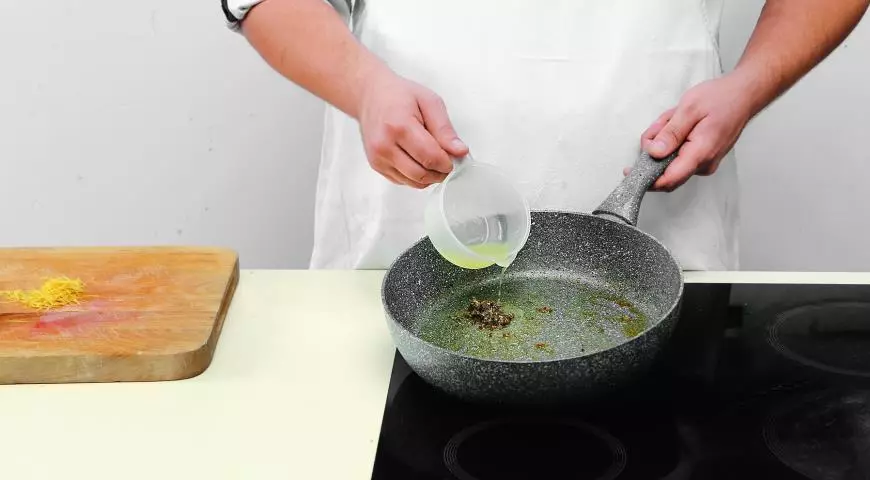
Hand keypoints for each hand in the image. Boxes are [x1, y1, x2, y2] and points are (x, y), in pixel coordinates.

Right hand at [357, 70, 468, 188]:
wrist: (369, 96)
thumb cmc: (399, 95)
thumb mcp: (429, 102)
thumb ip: (444, 129)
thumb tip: (460, 151)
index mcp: (399, 127)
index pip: (429, 157)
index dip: (447, 162)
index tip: (455, 157)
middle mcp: (384, 146)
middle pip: (421, 174)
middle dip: (440, 172)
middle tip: (447, 162)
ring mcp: (378, 158)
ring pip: (412, 182)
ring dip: (429, 177)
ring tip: (434, 160)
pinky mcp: (376, 165)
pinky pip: (403, 181)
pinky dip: (416, 176)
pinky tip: (419, 160)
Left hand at [630, 74, 754, 191]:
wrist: (744, 94)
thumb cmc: (721, 98)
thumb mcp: (689, 109)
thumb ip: (670, 133)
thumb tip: (654, 153)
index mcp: (700, 153)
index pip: (668, 180)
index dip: (645, 179)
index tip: (629, 171)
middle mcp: (703, 164)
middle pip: (664, 168)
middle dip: (655, 148)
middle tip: (663, 122)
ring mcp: (704, 163)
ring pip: (669, 159)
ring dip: (664, 140)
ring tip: (675, 118)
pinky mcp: (702, 158)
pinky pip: (678, 155)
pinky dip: (673, 139)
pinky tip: (681, 123)